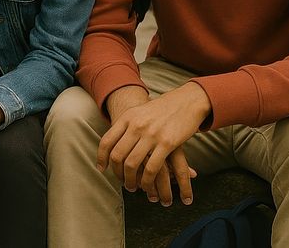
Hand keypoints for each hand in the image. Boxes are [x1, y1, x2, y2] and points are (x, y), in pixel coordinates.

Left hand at [98, 83, 208, 205]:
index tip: (102, 168)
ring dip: (131, 180)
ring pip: (132, 164)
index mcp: (127, 118)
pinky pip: (152, 167)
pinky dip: (147, 180)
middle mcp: (136, 126)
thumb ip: (126, 126)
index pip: (106, 141)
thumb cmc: (162, 110)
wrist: (186, 101)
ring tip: (133, 187)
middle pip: (118, 155)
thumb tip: (113, 143)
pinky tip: (147, 186)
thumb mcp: (139, 113)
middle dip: (117, 173)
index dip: (101, 158)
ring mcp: (151, 134)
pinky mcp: (167, 143)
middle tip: (122, 182)